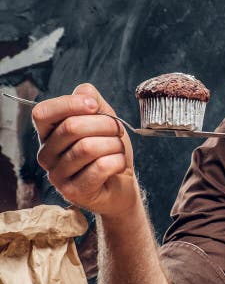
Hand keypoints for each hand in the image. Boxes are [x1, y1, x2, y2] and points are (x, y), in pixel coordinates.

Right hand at [32, 83, 137, 217]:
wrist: (122, 185)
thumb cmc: (109, 150)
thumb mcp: (104, 120)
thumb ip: (92, 101)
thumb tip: (84, 92)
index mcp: (48, 134)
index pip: (43, 113)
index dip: (70, 104)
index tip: (94, 106)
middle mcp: (46, 155)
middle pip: (72, 128)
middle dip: (105, 125)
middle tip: (117, 132)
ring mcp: (57, 175)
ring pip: (87, 148)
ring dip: (113, 145)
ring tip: (117, 150)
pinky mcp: (73, 191)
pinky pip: (100, 167)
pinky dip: (117, 162)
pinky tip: (118, 165)